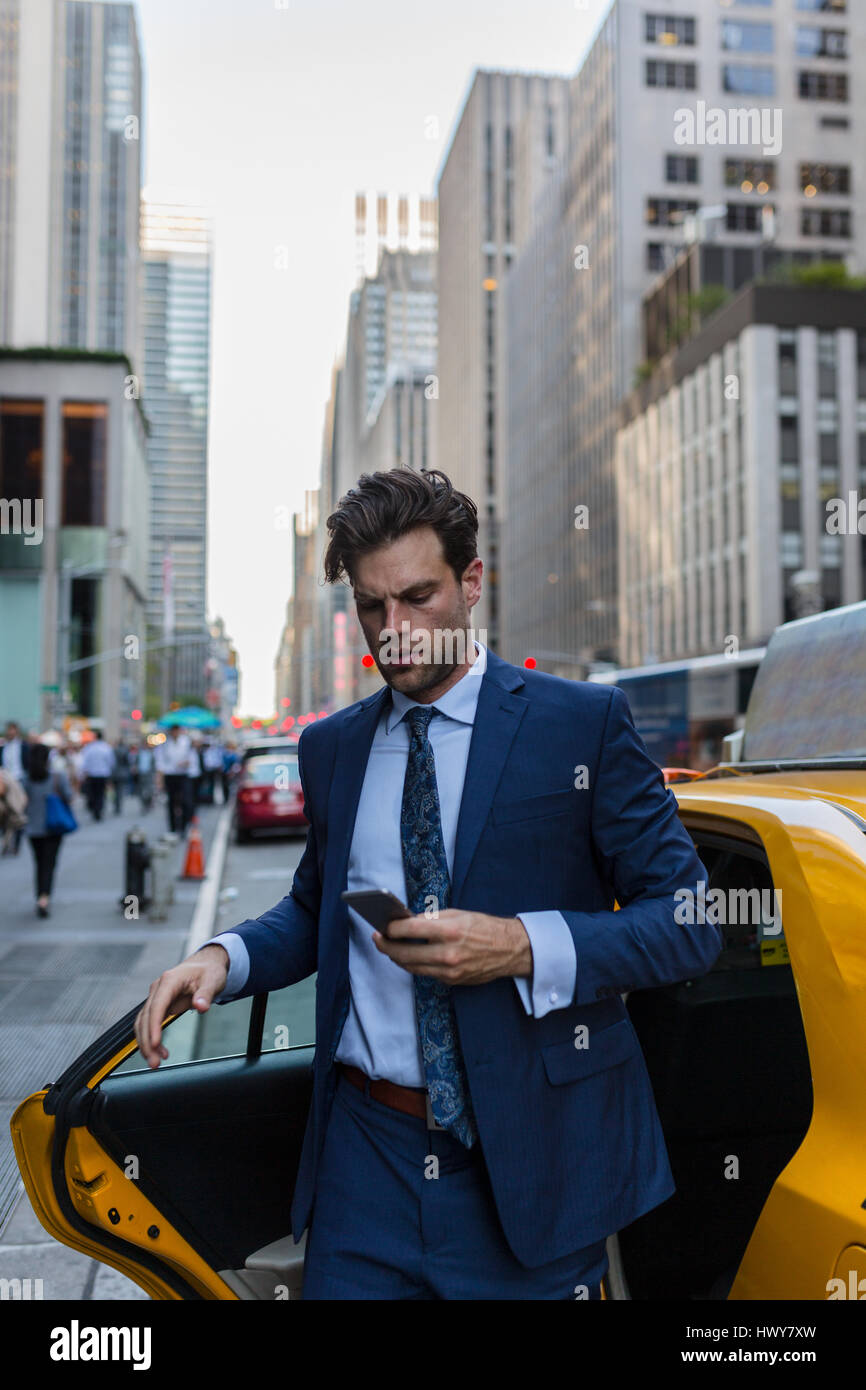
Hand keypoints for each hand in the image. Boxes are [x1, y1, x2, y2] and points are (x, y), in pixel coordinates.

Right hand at [134, 944, 228, 1068]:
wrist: (205, 966)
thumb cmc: (208, 972)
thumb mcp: (213, 981)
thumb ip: (206, 994)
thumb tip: (201, 1007)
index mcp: (169, 980)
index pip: (157, 1005)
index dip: (154, 1026)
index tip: (155, 1043)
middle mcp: (158, 988)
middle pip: (146, 1017)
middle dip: (147, 1041)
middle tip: (155, 1063)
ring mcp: (156, 997)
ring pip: (143, 1023)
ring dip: (146, 1043)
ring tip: (155, 1062)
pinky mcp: (158, 1005)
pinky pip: (149, 1024)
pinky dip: (151, 1038)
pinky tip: (159, 1051)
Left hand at [373, 909, 531, 985]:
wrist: (509, 949)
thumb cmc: (483, 927)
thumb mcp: (457, 914)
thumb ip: (431, 919)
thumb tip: (406, 922)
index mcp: (449, 931)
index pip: (409, 930)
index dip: (392, 928)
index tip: (383, 925)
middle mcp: (448, 953)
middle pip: (404, 953)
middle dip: (386, 946)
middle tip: (378, 939)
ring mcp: (449, 971)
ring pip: (411, 967)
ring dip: (397, 957)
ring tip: (389, 947)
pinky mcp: (452, 981)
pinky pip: (425, 973)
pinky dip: (414, 964)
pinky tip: (409, 956)